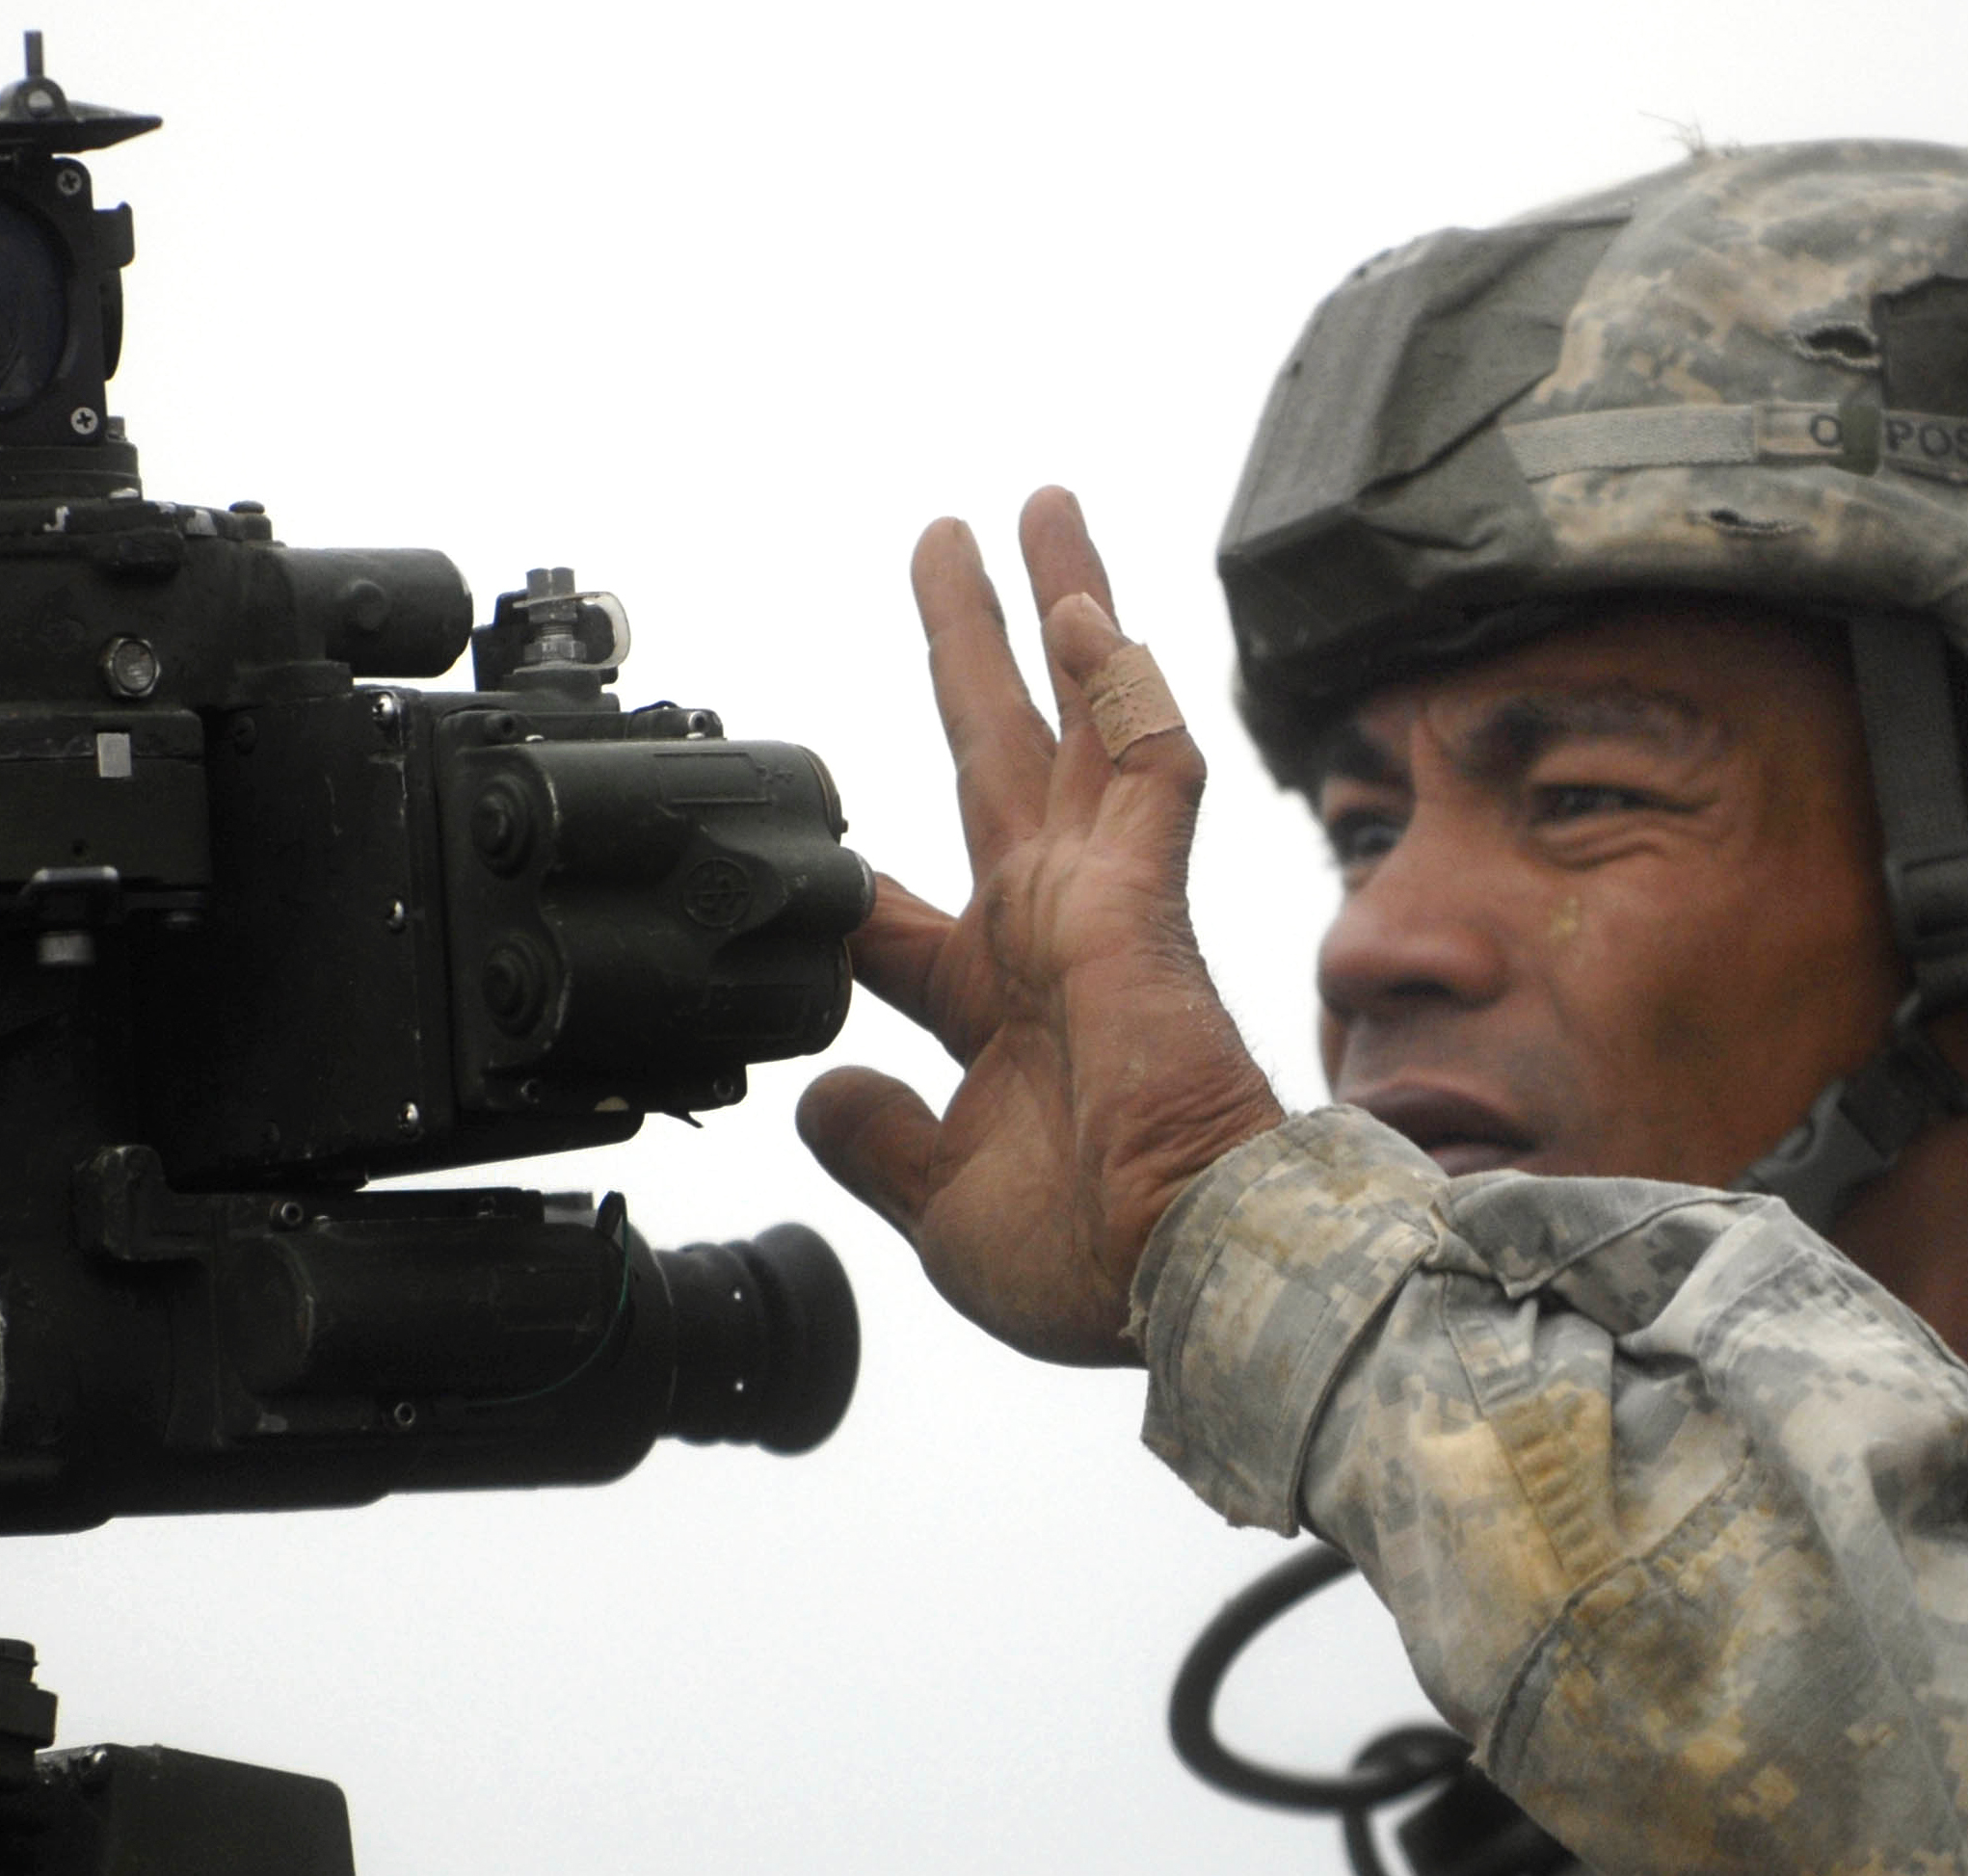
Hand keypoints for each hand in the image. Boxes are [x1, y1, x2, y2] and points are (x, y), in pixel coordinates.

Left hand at [797, 488, 1287, 1365]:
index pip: (901, 919)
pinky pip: (1143, 763)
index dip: (847, 886)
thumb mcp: (939, 1209)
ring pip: (1082, 723)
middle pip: (999, 759)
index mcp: (993, 1016)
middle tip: (949, 544)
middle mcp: (1048, 940)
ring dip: (1059, 610)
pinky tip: (1084, 609)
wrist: (1176, 1274)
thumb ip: (878, 1142)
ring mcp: (1100, 909)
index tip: (792, 851)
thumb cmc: (1089, 1262)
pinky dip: (1118, 685)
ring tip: (1036, 509)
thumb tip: (824, 1095)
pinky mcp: (1143, 900)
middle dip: (974, 651)